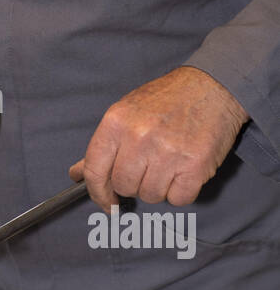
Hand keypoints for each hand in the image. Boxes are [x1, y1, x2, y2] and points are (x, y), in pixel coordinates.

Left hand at [69, 66, 247, 211]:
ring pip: (151, 196)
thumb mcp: (126, 113)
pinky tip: (184, 170)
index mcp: (116, 122)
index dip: (98, 193)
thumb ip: (103, 147)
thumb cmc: (166, 100)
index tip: (106, 203)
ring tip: (168, 163)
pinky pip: (178, 199)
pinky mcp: (195, 166)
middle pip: (124, 186)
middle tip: (148, 167)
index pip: (95, 171)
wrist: (211, 87)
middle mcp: (139, 137)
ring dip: (158, 187)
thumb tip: (77, 174)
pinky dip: (181, 191)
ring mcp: (168, 152)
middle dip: (134, 184)